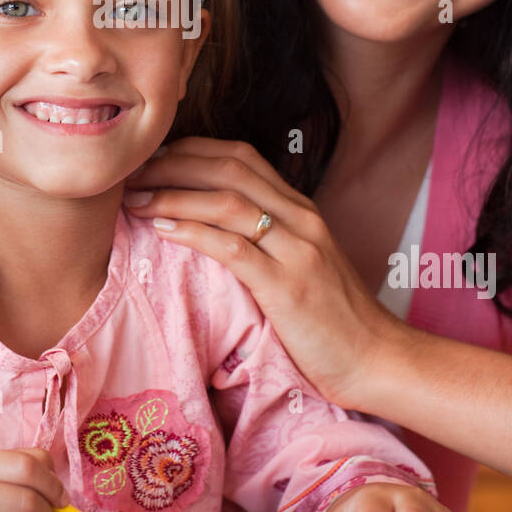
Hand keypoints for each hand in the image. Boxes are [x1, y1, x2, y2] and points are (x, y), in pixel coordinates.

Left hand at [123, 137, 403, 406]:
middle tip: (132, 172)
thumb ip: (268, 240)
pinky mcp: (288, 286)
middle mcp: (300, 219)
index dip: (192, 150)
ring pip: (227, 200)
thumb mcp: (302, 265)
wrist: (379, 360)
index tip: (153, 159)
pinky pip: (233, 247)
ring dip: (172, 194)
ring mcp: (297, 250)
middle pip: (229, 168)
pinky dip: (192, 231)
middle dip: (173, 164)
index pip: (242, 157)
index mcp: (301, 210)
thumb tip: (213, 230)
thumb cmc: (334, 321)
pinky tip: (162, 230)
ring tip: (134, 199)